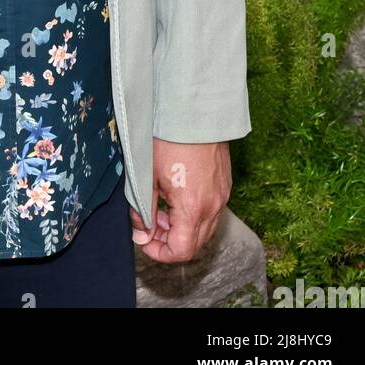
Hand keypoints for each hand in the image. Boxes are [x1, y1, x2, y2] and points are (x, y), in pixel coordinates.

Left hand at [128, 139, 231, 262]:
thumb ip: (143, 209)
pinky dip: (193, 215)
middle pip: (194, 244)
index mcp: (193, 208)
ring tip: (160, 208)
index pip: (181, 251)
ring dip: (181, 228)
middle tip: (149, 223)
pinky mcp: (224, 186)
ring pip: (204, 230)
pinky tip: (175, 196)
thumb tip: (140, 233)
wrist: (193, 111)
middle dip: (169, 241)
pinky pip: (211, 213)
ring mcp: (222, 196)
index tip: (144, 240)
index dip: (159, 253)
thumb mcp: (147, 175)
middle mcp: (213, 207)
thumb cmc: (168, 140)